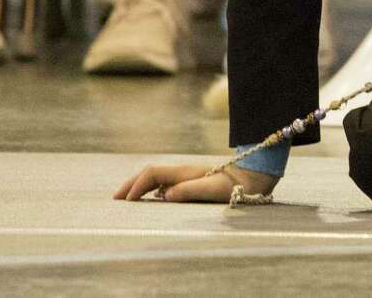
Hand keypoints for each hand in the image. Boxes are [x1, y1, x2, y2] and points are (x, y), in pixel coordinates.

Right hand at [115, 162, 278, 202]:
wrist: (256, 174)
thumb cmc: (237, 185)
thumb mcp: (214, 190)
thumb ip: (189, 190)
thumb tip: (165, 195)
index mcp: (185, 172)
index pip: (152, 174)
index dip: (136, 186)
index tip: (124, 201)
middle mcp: (184, 171)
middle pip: (151, 173)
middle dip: (132, 184)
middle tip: (115, 199)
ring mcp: (189, 175)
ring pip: (158, 177)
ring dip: (141, 186)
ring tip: (127, 199)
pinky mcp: (195, 180)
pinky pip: (166, 183)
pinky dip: (153, 189)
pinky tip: (152, 199)